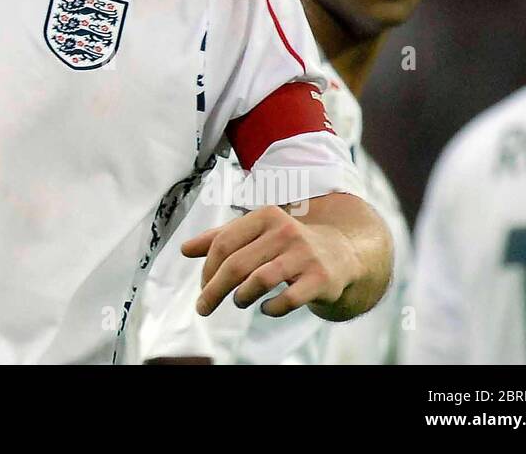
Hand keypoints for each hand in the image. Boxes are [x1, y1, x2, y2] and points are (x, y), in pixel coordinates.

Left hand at [180, 203, 362, 317]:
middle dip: (214, 290)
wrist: (342, 254)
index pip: (224, 242)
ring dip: (241, 297)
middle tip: (203, 307)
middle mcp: (285, 231)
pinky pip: (288, 299)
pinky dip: (271, 308)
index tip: (202, 286)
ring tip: (239, 302)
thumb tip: (183, 249)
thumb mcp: (256, 234)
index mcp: (265, 216)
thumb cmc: (287, 245)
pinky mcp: (320, 278)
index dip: (207, 268)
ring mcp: (304, 254)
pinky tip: (266, 309)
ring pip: (259, 280)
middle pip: (236, 264)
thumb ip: (220, 239)